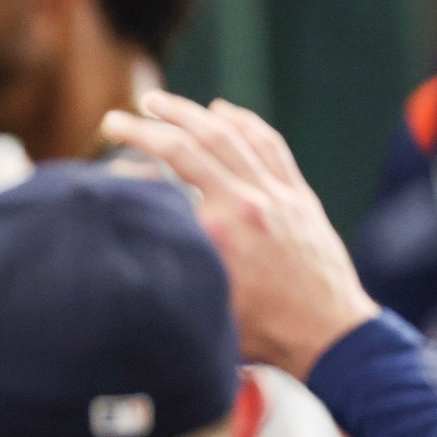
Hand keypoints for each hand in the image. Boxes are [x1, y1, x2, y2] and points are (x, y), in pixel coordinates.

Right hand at [102, 93, 379, 379]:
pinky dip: (242, 122)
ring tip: (161, 103)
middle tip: (122, 114)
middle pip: (193, 142)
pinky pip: (268, 145)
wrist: (327, 334)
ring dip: (192, 113)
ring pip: (231, 135)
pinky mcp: (298, 196)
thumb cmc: (260, 333)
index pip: (166, 174)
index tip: (109, 146)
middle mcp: (248, 202)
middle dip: (153, 123)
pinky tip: (221, 111)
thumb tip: (133, 228)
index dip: (133, 156)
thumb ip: (170, 259)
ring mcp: (277, 194)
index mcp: (218, 229)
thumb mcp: (202, 300)